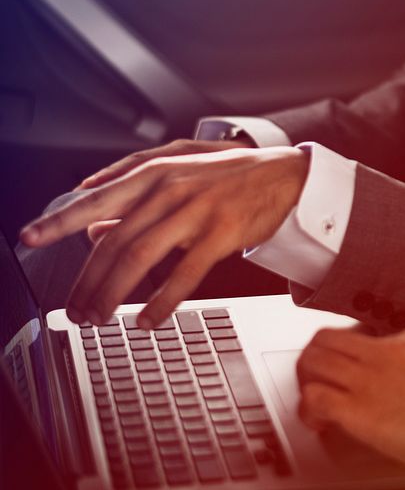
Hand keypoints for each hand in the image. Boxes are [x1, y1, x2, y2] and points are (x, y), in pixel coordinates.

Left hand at [19, 147, 307, 327]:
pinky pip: (183, 274)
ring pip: (140, 258)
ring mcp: (196, 210)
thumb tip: (92, 226)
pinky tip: (147, 319)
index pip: (96, 200)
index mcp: (155, 174)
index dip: (59, 220)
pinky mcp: (222, 233)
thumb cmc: (229, 177)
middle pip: (114, 241)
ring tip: (100, 318)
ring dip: (113, 294)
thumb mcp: (178, 176)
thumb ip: (133, 197)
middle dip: (87, 281)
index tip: (29, 236)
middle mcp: (170, 190)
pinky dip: (160, 301)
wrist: (285, 176)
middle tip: (75, 309)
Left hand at [296, 327, 404, 479]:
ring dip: (306, 381)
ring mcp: (368, 379)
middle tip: (317, 380)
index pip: (358, 332)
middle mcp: (382, 351)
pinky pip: (314, 399)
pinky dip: (307, 410)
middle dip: (314, 359)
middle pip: (325, 339)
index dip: (344, 352)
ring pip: (312, 362)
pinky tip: (318, 423)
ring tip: (313, 401)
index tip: (345, 367)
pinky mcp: (358, 410)